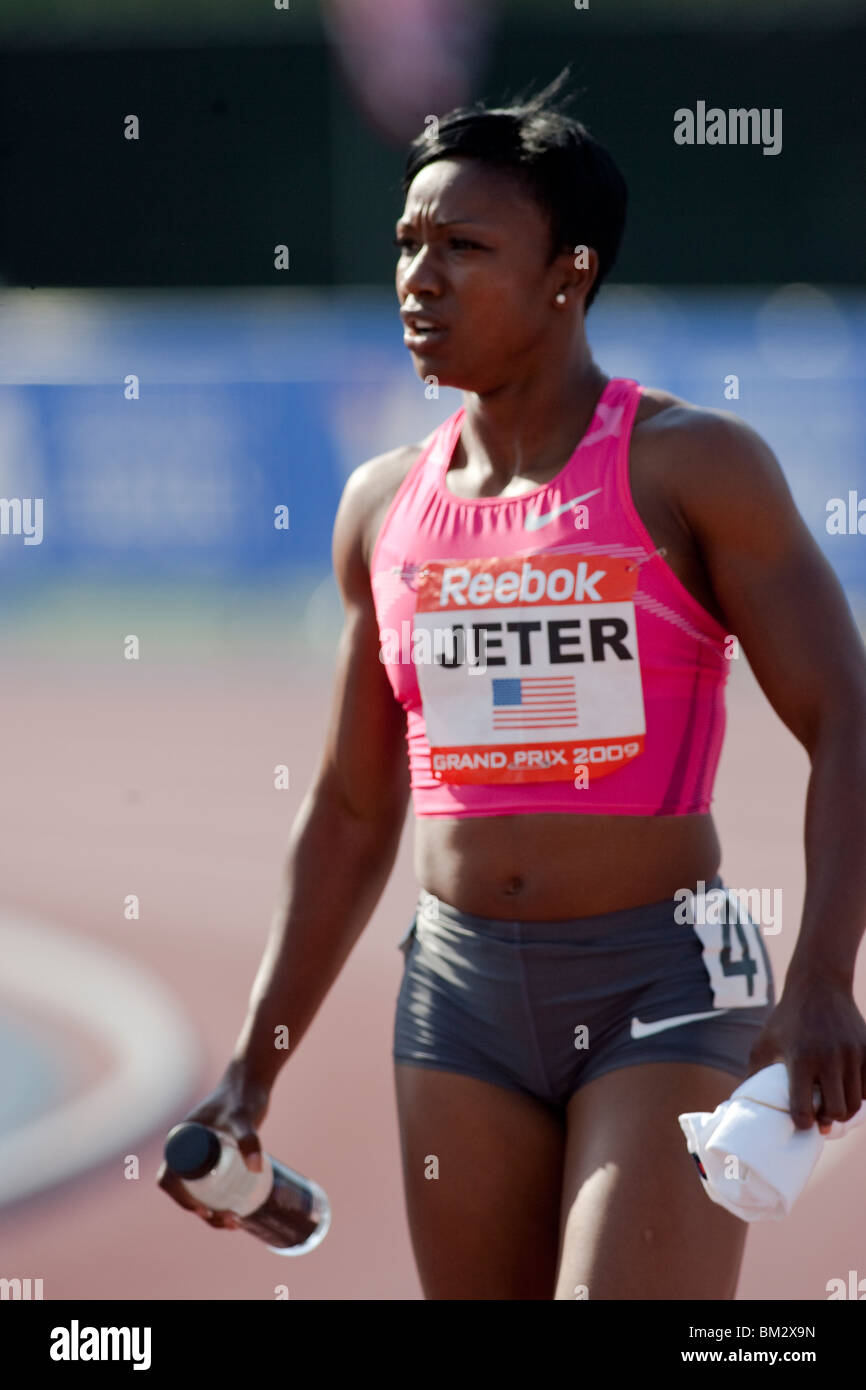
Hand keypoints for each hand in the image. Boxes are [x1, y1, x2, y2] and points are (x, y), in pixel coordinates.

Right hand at [156, 1065, 269, 1228]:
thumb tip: (258, 1168)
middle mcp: (187, 1148)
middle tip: (231, 1221)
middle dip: (203, 1212)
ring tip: (237, 1223)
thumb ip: (249, 1138)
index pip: (170, 1179)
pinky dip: (217, 1200)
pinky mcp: (216, 1155)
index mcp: (180, 1140)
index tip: (206, 1212)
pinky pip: (210, 1183)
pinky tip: (235, 1211)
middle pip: (186, 1190)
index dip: (183, 1201)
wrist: (252, 1081)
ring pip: (199, 1190)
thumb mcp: (243, 1118)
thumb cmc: (243, 1096)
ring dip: (211, 1212)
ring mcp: (202, 1152)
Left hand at [745, 973, 865, 1132]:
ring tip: (832, 1108)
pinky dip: (858, 1096)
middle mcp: (828, 1058)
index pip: (803, 1108)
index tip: (801, 1123)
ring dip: (843, 1111)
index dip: (802, 1123)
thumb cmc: (788, 1017)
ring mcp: (851, 1054)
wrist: (819, 986)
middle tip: (819, 1118)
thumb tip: (744, 1101)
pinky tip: (846, 1091)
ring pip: (854, 1104)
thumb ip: (756, 1071)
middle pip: (835, 1111)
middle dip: (826, 1120)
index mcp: (800, 1058)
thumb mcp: (765, 1040)